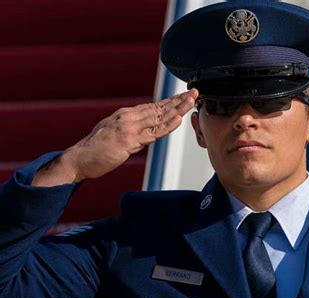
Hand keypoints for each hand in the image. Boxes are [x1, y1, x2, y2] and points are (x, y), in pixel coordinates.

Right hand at [32, 89, 198, 185]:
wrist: (79, 158)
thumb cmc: (95, 148)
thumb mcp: (113, 132)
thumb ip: (130, 128)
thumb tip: (144, 129)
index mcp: (125, 115)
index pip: (153, 106)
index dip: (170, 101)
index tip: (184, 96)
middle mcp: (129, 117)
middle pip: (159, 108)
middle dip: (178, 101)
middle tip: (195, 93)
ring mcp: (130, 128)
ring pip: (159, 117)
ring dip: (178, 109)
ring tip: (192, 101)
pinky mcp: (130, 140)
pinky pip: (153, 133)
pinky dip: (167, 126)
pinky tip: (178, 119)